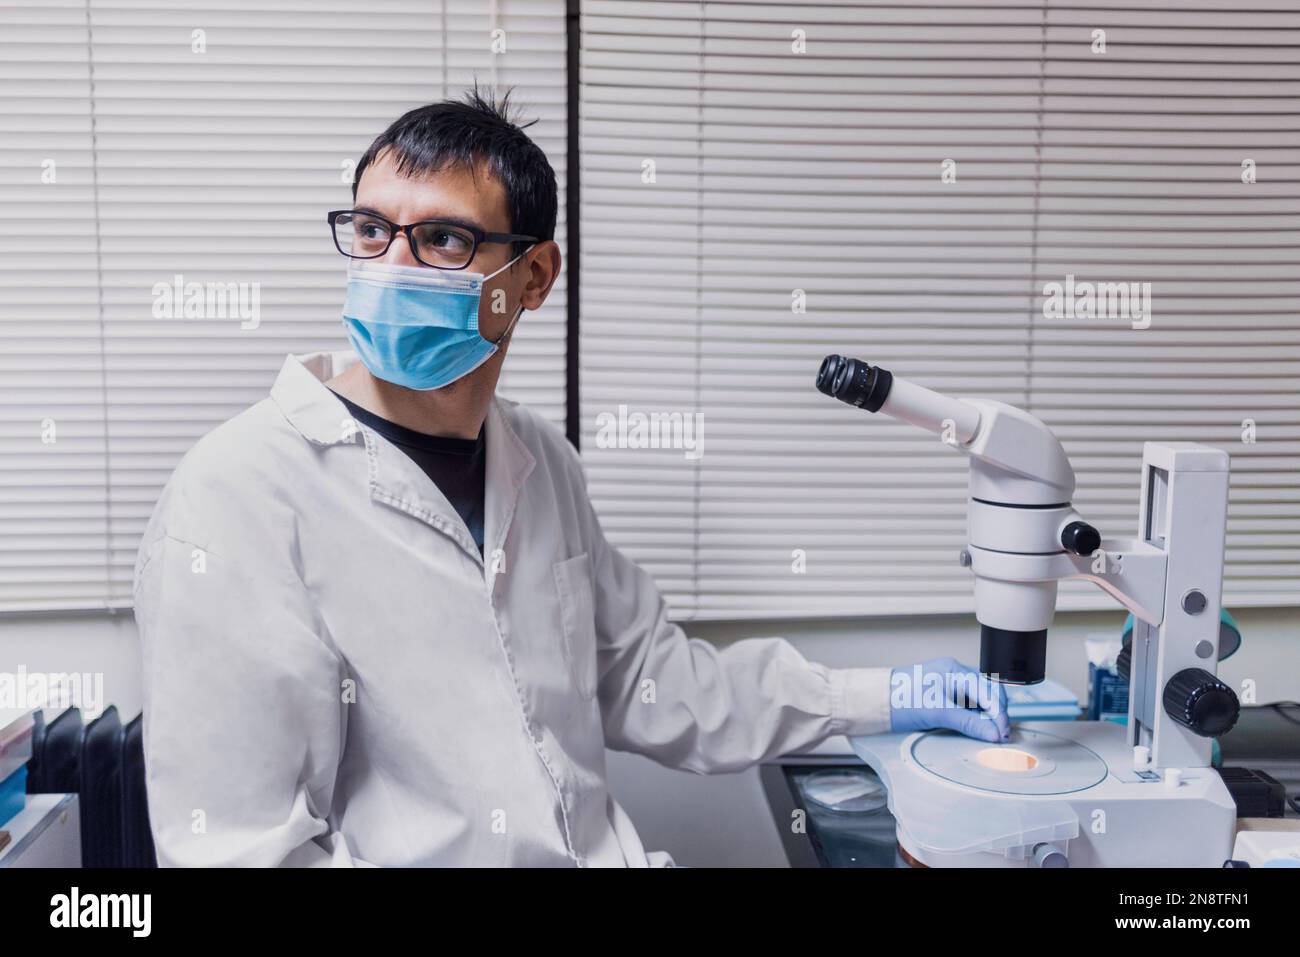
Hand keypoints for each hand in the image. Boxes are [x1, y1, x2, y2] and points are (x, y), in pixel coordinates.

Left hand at [889, 657, 1009, 742]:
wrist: (877, 701)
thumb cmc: (901, 700)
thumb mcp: (937, 713)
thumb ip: (967, 723)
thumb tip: (994, 734)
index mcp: (955, 671)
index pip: (988, 690)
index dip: (999, 713)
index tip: (1003, 734)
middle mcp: (956, 674)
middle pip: (989, 692)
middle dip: (998, 714)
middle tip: (1000, 736)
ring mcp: (952, 684)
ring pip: (981, 699)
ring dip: (989, 716)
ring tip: (991, 735)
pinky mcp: (947, 695)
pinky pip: (970, 704)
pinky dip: (977, 717)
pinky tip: (978, 729)